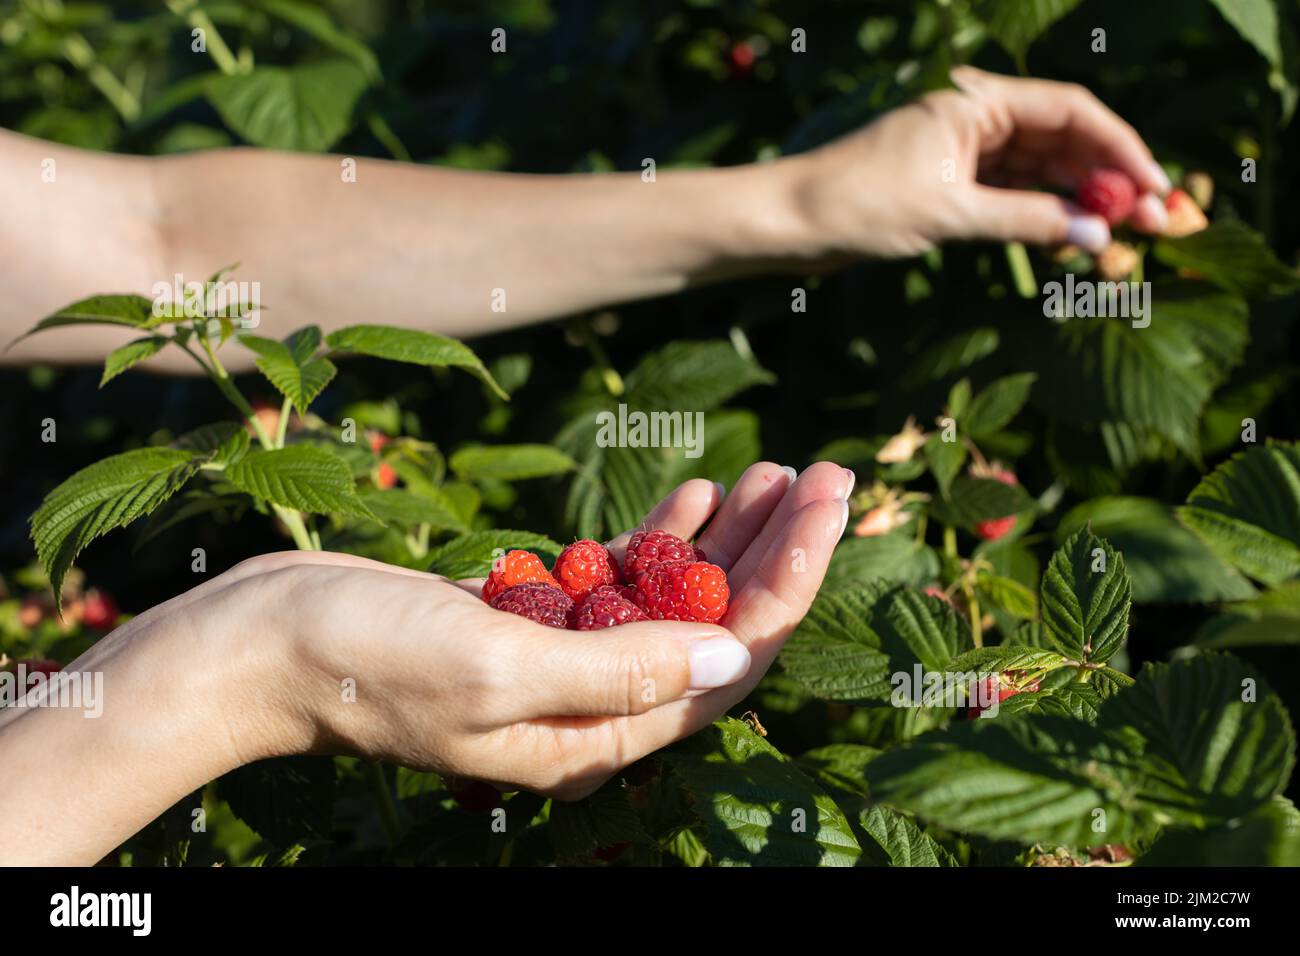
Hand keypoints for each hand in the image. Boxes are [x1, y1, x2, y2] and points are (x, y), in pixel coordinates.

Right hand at [248, 461, 851, 798]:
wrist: (265, 642)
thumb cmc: (367, 661)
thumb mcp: (498, 666)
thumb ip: (621, 671)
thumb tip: (733, 655)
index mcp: (599, 736)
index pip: (728, 661)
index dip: (787, 581)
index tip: (827, 505)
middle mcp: (595, 709)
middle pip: (717, 628)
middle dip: (774, 551)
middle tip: (822, 474)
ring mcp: (566, 662)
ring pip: (676, 601)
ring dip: (726, 540)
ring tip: (771, 473)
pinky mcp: (535, 622)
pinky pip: (622, 583)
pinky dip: (660, 540)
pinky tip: (693, 496)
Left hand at [782, 66, 1169, 257]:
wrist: (791, 222)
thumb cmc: (860, 205)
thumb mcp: (951, 214)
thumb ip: (1027, 221)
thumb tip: (1095, 236)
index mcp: (975, 100)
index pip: (1070, 111)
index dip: (1121, 148)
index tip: (1155, 187)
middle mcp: (973, 116)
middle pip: (1061, 138)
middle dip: (1106, 177)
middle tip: (1152, 220)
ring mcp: (961, 149)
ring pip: (1038, 167)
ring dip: (1077, 198)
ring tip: (1120, 233)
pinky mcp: (947, 181)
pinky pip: (1009, 190)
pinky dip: (1039, 211)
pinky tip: (1070, 234)